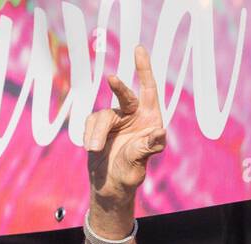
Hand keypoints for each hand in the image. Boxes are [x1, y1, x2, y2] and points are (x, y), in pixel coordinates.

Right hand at [84, 46, 166, 209]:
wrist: (108, 185)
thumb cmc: (129, 173)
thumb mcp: (139, 160)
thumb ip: (148, 146)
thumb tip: (161, 133)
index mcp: (149, 120)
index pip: (148, 90)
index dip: (144, 69)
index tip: (138, 49)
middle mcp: (132, 116)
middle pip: (125, 95)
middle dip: (119, 87)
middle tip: (112, 79)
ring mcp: (115, 120)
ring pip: (102, 116)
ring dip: (96, 133)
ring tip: (93, 149)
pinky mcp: (98, 126)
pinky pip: (90, 123)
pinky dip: (89, 136)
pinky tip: (91, 149)